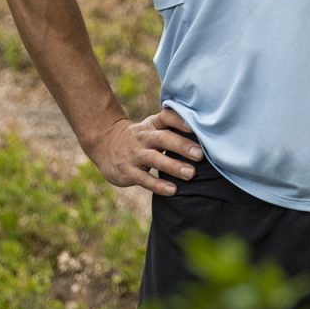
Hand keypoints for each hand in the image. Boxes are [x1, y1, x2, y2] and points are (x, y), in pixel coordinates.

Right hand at [86, 105, 203, 195]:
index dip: (180, 120)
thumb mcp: (151, 126)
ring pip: (154, 159)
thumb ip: (172, 127)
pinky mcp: (128, 171)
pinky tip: (173, 190)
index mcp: (152, 124)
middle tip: (200, 154)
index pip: (166, 117)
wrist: (104, 143)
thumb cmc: (140, 136)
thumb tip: (205, 130)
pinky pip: (144, 179)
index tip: (195, 126)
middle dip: (182, 146)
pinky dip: (158, 185)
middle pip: (163, 138)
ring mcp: (135, 154)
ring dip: (173, 166)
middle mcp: (143, 137)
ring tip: (191, 174)